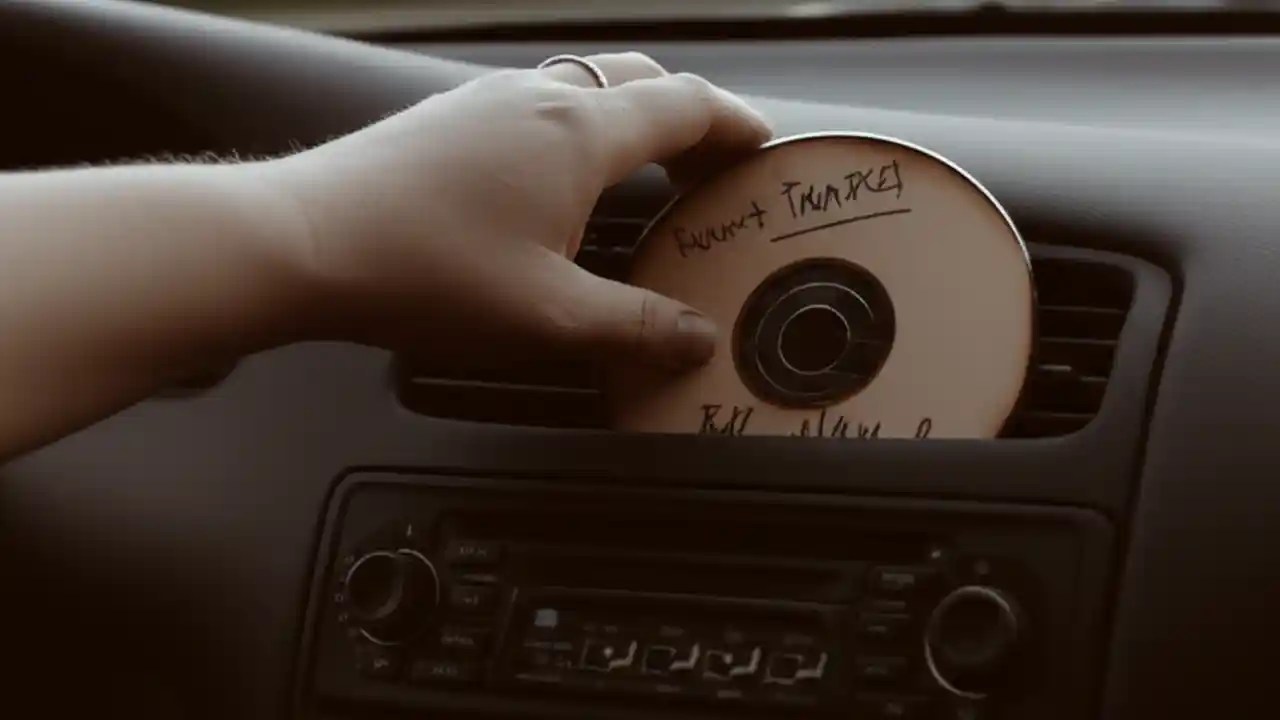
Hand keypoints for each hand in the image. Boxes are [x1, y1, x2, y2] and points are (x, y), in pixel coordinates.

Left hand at [269, 53, 771, 371]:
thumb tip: (694, 338)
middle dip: (689, 115)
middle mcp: (538, 97)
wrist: (301, 241)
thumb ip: (635, 328)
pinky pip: (538, 103)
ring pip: (585, 85)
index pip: (686, 106)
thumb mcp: (548, 319)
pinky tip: (560, 177)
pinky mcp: (449, 117)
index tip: (763, 145)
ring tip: (644, 169)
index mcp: (579, 133)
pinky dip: (577, 126)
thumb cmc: (422, 272)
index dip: (737, 124)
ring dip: (630, 116)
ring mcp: (488, 99)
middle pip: (640, 80)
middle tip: (711, 162)